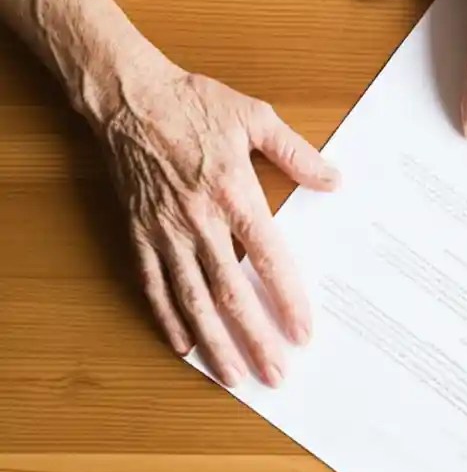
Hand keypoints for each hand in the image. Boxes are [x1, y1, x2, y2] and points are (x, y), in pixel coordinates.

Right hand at [96, 54, 338, 386]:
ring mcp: (164, 230)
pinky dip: (168, 318)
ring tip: (235, 376)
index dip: (286, 298)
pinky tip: (184, 346)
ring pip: (191, 298)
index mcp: (232, 193)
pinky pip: (153, 284)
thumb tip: (334, 181)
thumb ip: (297, 154)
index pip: (267, 257)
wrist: (128, 96)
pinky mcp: (138, 232)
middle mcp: (198, 220)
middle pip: (229, 291)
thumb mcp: (255, 118)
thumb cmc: (194, 104)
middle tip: (276, 374)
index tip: (302, 331)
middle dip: (255, 338)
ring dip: (214, 342)